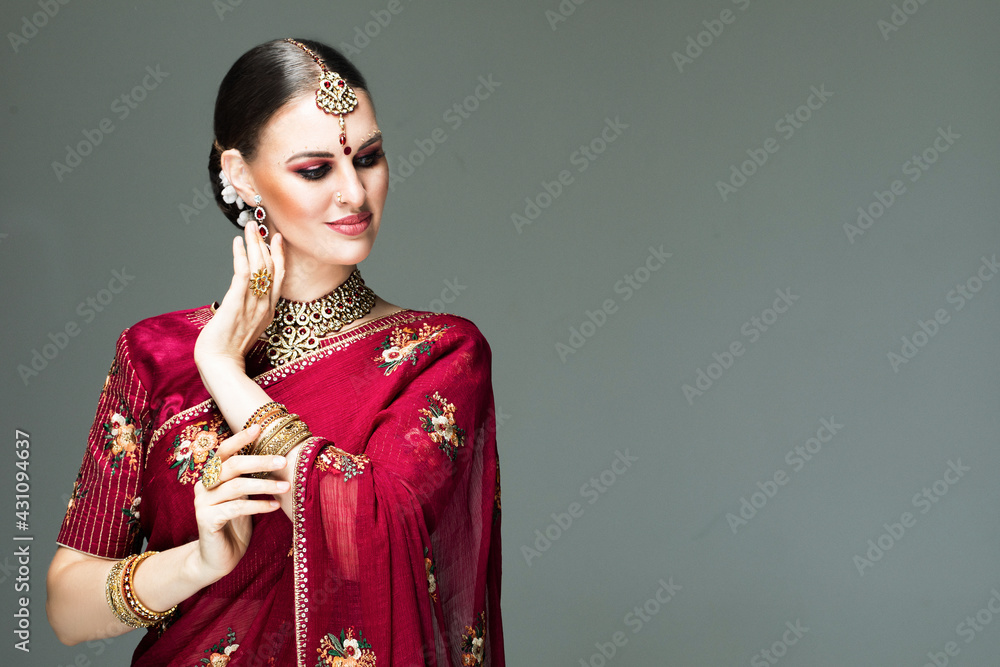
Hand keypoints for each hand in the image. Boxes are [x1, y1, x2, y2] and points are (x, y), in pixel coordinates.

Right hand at [191, 425, 288, 584]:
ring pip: (236, 486)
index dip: (240, 438)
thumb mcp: (245, 497)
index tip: (260, 428)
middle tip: (284, 460)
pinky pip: (236, 508)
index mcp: (212, 475)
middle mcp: (204, 485)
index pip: (224, 451)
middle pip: (232, 465)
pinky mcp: (206, 520)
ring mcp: (202, 502)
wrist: (218, 558)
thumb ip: (251, 478)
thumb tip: (278, 457)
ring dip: (265, 484)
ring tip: (287, 486)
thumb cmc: (235, 523)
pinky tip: (274, 506)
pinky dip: (258, 505)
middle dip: (260, 460)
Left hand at [194, 223, 284, 372]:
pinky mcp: (235, 304)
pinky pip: (242, 275)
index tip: (276, 239)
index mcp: (268, 312)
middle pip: (270, 268)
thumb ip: (249, 314)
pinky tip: (236, 243)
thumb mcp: (246, 330)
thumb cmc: (228, 353)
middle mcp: (264, 306)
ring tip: (249, 227)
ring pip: (259, 267)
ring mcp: (251, 305)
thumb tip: (242, 303)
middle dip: (265, 244)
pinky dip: (241, 257)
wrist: (222, 368)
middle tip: (259, 225)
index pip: (278, 278)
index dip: (279, 256)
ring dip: (254, 244)